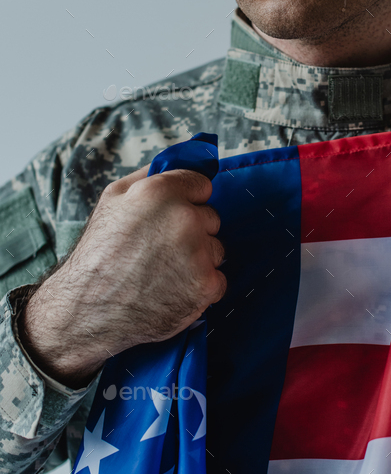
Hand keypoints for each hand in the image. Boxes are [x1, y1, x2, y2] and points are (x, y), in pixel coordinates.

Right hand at [19, 165, 224, 387]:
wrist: (87, 311)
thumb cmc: (98, 253)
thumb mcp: (112, 199)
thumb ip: (148, 175)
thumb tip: (176, 161)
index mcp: (161, 192)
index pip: (202, 184)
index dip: (187, 200)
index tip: (172, 216)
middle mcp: (184, 218)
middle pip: (211, 217)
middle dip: (193, 230)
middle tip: (162, 248)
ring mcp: (198, 253)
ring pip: (216, 249)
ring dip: (199, 259)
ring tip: (166, 272)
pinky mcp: (206, 285)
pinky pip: (219, 279)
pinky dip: (202, 287)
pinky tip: (175, 290)